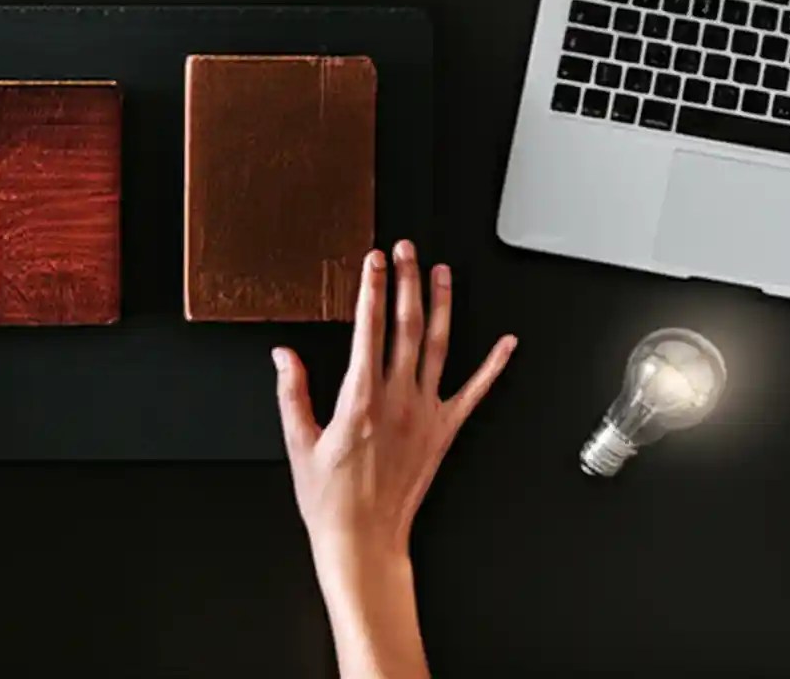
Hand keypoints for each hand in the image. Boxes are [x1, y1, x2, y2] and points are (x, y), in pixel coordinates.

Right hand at [272, 240, 515, 678]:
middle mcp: (397, 400)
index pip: (367, 329)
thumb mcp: (298, 443)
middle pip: (406, 327)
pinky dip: (493, 366)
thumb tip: (283, 355)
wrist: (363, 540)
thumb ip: (291, 393)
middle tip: (405, 250)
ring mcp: (425, 414)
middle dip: (405, 282)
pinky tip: (506, 343)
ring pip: (439, 347)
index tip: (371, 262)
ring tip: (442, 273)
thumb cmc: (330, 499)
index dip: (370, 290)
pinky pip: (473, 393)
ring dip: (442, 306)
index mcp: (359, 399)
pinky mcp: (444, 432)